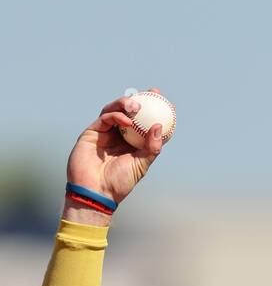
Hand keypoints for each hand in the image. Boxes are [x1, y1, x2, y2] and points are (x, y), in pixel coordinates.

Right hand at [64, 90, 165, 217]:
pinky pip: (105, 117)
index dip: (154, 110)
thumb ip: (151, 147)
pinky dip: (116, 115)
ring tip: (136, 106)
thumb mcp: (141, 165)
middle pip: (129, 111)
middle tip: (152, 93)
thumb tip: (159, 126)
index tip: (165, 101)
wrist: (96, 192)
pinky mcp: (92, 131)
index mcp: (132, 143)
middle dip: (141, 99)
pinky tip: (126, 120)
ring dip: (126, 104)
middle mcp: (118, 135)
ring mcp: (105, 132)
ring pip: (115, 110)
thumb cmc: (119, 183)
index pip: (144, 122)